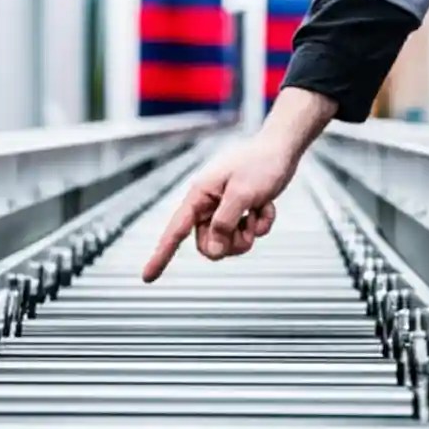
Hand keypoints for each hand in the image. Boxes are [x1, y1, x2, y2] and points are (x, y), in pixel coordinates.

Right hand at [141, 136, 296, 282]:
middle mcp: (208, 205)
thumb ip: (224, 223)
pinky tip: (266, 205)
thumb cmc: (260, 164)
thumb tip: (213, 251)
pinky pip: (247, 234)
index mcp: (199, 196)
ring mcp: (224, 210)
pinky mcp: (241, 212)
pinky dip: (260, 223)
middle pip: (208, 244)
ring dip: (248, 233)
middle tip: (247, 226)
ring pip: (229, 243)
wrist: (282, 150)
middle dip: (230, 242)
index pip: (174, 232)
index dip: (160, 256)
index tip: (147, 278)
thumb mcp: (242, 194)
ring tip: (258, 210)